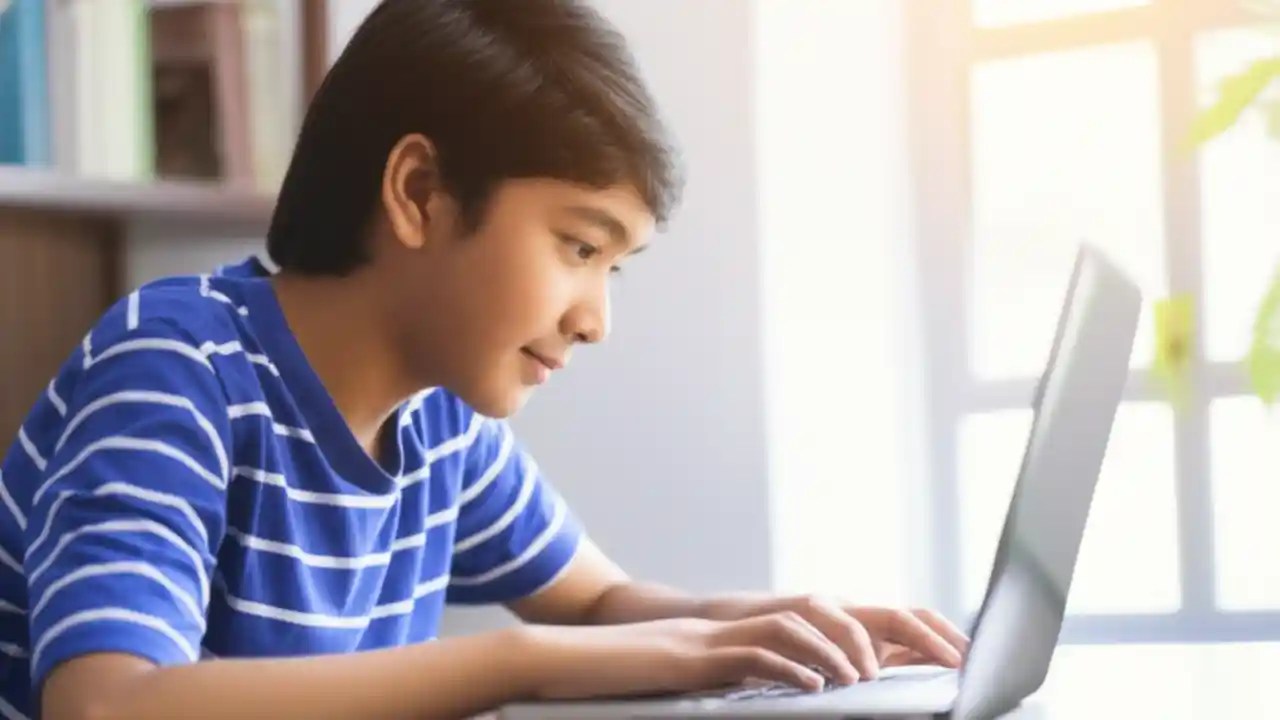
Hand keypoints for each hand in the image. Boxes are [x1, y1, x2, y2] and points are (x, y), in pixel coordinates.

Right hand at [518, 613, 869, 700]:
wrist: (557, 660)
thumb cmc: (605, 679)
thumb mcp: (668, 683)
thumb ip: (705, 685)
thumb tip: (736, 696)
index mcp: (716, 638)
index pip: (786, 626)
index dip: (828, 638)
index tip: (863, 662)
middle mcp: (716, 631)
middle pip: (800, 618)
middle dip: (845, 639)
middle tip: (877, 669)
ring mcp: (703, 641)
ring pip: (784, 630)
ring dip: (827, 653)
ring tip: (857, 678)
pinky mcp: (689, 660)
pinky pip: (749, 656)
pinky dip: (788, 670)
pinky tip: (813, 687)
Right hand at [700, 595, 969, 680]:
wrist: (691, 645)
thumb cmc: (760, 653)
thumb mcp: (816, 654)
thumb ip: (857, 659)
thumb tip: (904, 672)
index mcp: (842, 617)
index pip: (904, 618)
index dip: (938, 634)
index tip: (970, 658)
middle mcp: (822, 611)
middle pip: (882, 615)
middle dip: (918, 638)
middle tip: (947, 663)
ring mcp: (787, 619)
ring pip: (828, 624)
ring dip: (851, 651)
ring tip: (864, 680)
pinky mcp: (750, 637)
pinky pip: (780, 647)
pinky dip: (799, 665)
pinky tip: (814, 685)